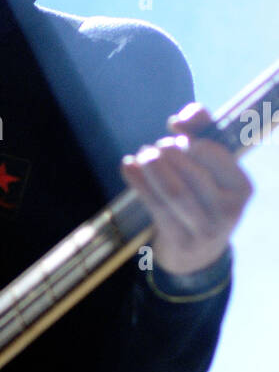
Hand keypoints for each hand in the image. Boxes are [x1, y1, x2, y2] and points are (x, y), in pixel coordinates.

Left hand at [120, 103, 252, 274]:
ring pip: (174, 193)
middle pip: (192, 174)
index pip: (215, 154)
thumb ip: (201, 130)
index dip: (191, 139)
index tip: (174, 131)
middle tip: (155, 147)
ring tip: (142, 155)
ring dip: (152, 168)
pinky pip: (156, 208)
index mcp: (242, 187)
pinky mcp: (180, 242)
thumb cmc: (202, 196)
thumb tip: (181, 118)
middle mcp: (229, 211)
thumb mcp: (209, 165)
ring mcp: (205, 230)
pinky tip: (128, 167)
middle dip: (169, 154)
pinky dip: (139, 183)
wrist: (197, 253)